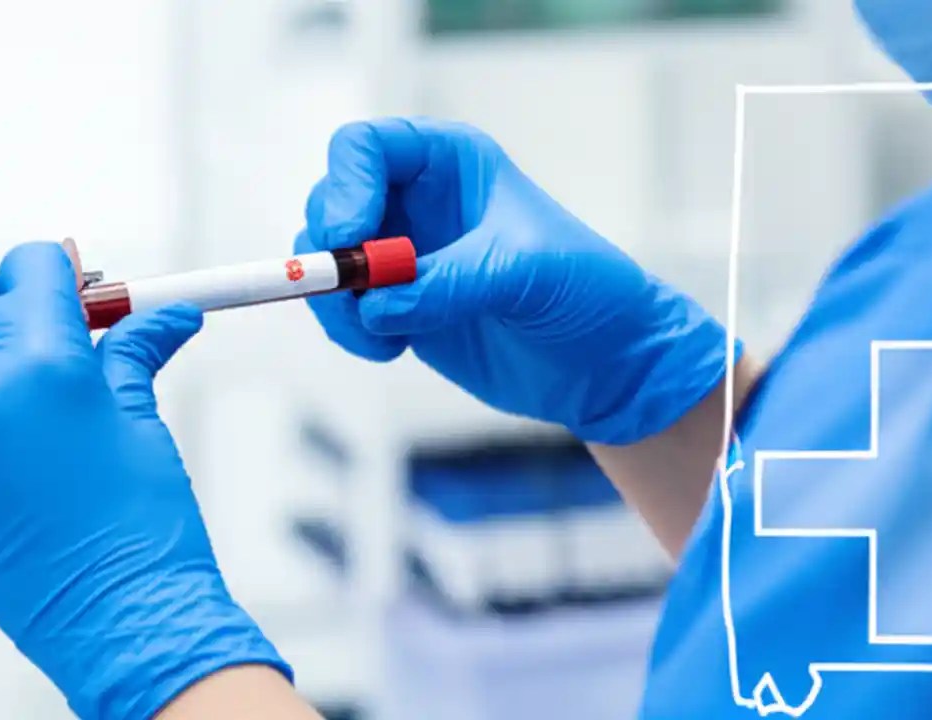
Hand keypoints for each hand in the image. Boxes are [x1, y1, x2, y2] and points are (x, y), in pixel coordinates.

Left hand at [0, 241, 287, 718]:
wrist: (119, 615)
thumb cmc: (143, 526)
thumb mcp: (143, 421)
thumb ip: (136, 355)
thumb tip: (167, 316)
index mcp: (45, 362)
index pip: (31, 267)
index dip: (61, 269)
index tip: (82, 287)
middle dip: (11, 299)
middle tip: (56, 324)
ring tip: (14, 375)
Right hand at [297, 118, 734, 443]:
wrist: (607, 362)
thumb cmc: (587, 291)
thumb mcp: (527, 272)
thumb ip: (448, 282)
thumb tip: (378, 306)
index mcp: (451, 162)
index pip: (366, 148)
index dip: (347, 186)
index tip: (353, 238)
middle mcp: (416, 200)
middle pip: (331, 202)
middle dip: (330, 250)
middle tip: (358, 294)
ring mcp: (401, 256)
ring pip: (324, 260)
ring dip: (333, 300)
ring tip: (380, 335)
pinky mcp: (397, 308)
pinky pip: (341, 311)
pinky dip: (347, 331)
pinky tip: (389, 349)